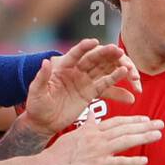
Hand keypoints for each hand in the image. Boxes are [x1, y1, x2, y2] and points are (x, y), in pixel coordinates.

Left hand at [20, 38, 141, 135]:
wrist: (44, 123)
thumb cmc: (37, 106)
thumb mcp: (36, 92)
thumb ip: (42, 77)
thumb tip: (45, 62)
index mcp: (62, 67)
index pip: (75, 54)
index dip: (84, 47)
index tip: (94, 42)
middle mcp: (76, 71)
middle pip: (93, 59)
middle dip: (106, 54)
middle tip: (118, 50)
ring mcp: (84, 81)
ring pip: (102, 69)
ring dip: (115, 65)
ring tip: (127, 64)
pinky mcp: (91, 93)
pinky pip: (105, 84)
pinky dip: (115, 79)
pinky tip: (125, 74)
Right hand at [35, 115, 162, 164]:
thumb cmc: (57, 154)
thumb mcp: (73, 135)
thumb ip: (86, 126)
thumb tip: (92, 116)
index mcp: (92, 130)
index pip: (117, 122)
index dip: (133, 119)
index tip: (146, 118)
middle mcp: (97, 137)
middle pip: (125, 128)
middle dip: (145, 125)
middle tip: (161, 123)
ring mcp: (98, 150)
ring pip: (126, 140)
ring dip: (144, 137)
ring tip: (158, 135)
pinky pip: (118, 162)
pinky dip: (132, 161)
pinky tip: (144, 160)